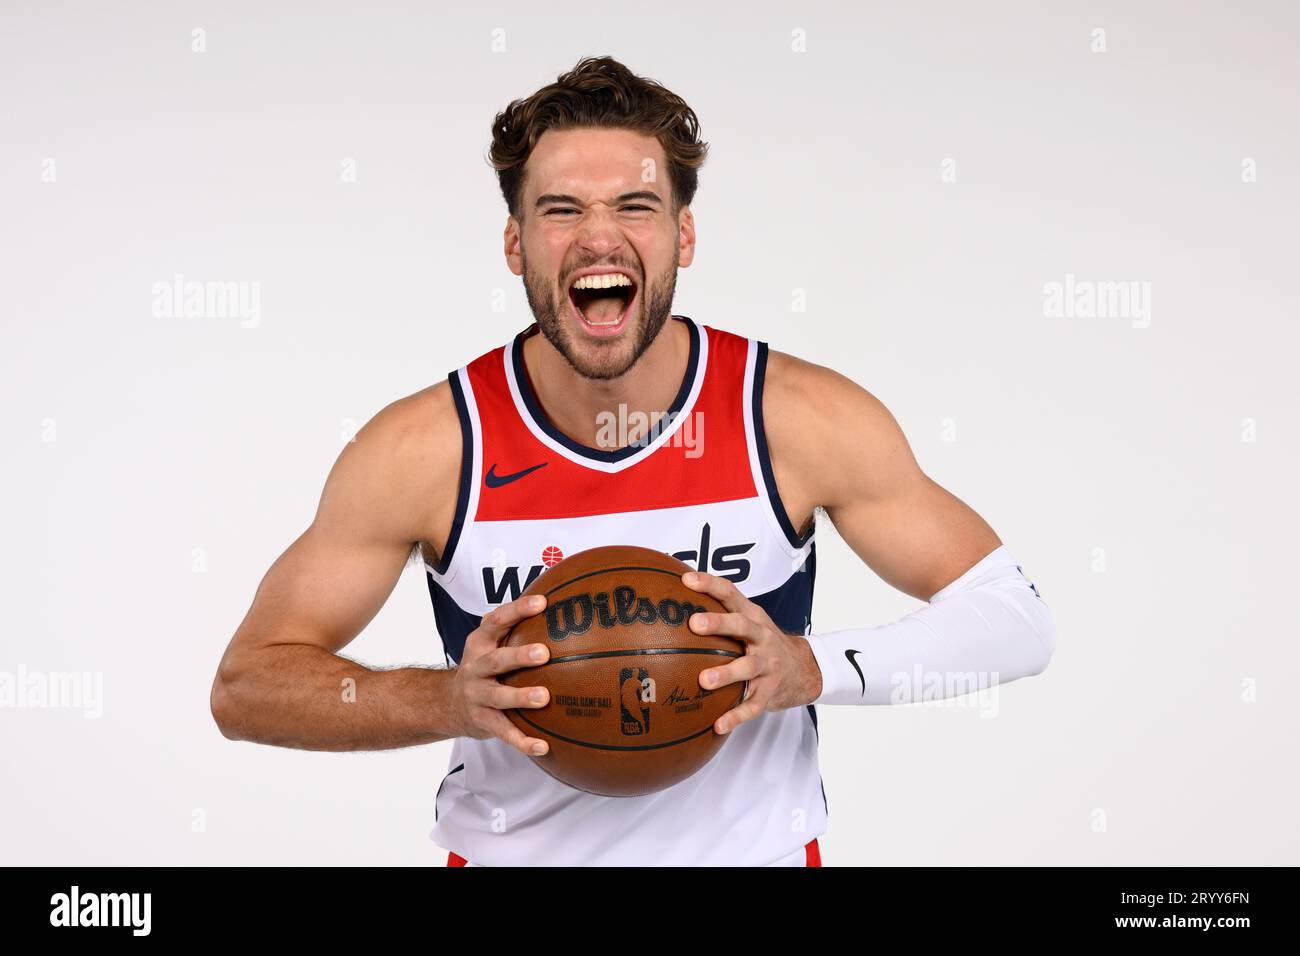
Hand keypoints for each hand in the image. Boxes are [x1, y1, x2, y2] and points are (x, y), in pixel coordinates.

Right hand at [449, 593, 552, 756]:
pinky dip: (522, 741)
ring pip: (498, 697)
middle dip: (518, 656)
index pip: (496, 621)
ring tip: (544, 697)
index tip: (542, 602)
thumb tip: (563, 600)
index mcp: (480, 643)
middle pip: (495, 661)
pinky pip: (503, 732)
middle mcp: (475, 668)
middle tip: (543, 653)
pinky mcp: (482, 722)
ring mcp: (477, 696)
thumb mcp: (492, 643)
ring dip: (520, 697)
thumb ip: (518, 626)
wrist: (447, 703)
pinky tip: (543, 746)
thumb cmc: (484, 666)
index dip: (517, 610)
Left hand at [681, 571, 823, 733]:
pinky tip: (717, 725)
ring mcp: (768, 665)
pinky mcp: (770, 691)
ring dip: (726, 674)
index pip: (731, 593)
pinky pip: (752, 705)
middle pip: (742, 626)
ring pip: (748, 668)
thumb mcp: (748, 623)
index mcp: (752, 617)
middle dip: (719, 623)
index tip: (686, 580)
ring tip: (703, 681)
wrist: (804, 668)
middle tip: (694, 624)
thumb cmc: (762, 643)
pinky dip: (736, 716)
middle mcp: (762, 637)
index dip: (710, 584)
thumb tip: (672, 601)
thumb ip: (719, 612)